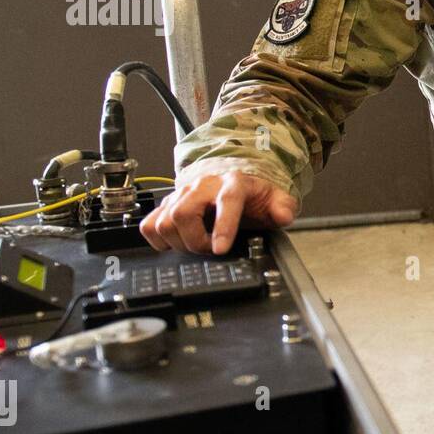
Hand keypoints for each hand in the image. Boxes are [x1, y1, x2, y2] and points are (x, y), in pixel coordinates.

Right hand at [139, 171, 296, 254]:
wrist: (237, 184)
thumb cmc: (254, 196)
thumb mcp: (276, 199)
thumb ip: (283, 206)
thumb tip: (282, 215)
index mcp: (234, 183)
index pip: (226, 201)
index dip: (222, 226)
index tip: (219, 249)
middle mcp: (204, 185)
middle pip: (183, 212)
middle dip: (194, 240)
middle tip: (209, 250)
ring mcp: (183, 193)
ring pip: (165, 219)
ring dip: (178, 242)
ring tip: (196, 246)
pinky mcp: (168, 204)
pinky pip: (150, 223)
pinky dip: (158, 239)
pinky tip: (176, 242)